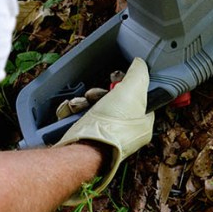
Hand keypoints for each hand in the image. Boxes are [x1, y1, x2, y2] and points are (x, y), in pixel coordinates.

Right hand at [54, 58, 153, 203]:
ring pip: (94, 107)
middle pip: (114, 100)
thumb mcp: (133, 90)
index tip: (117, 77)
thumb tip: (140, 63)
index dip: (127, 84)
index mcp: (142, 123)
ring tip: (80, 102)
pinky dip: (73, 110)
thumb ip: (139, 73)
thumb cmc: (112, 124)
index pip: (139, 97)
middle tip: (96, 92)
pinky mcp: (86, 137)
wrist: (84, 148)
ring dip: (84, 100)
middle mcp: (125, 131)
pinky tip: (70, 108)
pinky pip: (79, 117)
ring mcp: (104, 135)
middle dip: (100, 92)